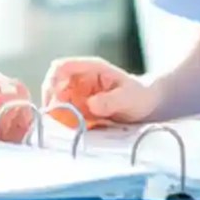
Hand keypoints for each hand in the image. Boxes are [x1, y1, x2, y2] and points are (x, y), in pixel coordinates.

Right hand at [41, 57, 159, 126]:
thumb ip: (111, 100)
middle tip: (57, 119)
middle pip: (53, 85)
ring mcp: (78, 94)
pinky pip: (64, 114)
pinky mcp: (78, 108)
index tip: (55, 100)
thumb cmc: (139, 96)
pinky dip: (64, 123)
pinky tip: (71, 131)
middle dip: (52, 102)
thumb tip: (90, 104)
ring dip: (56, 114)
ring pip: (56, 101)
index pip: (62, 67)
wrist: (147, 106)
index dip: (53, 81)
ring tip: (65, 128)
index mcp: (91, 68)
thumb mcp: (128, 98)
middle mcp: (80, 79)